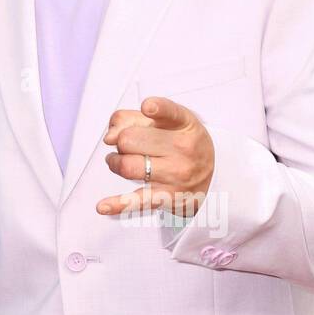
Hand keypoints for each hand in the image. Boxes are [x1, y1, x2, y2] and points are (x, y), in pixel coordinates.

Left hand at [97, 96, 214, 217]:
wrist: (211, 175)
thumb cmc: (179, 142)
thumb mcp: (165, 121)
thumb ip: (131, 118)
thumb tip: (109, 137)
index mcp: (184, 124)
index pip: (169, 112)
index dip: (156, 109)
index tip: (147, 107)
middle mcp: (183, 148)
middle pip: (129, 139)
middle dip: (121, 141)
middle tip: (128, 145)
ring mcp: (176, 174)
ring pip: (127, 166)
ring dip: (115, 163)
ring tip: (118, 161)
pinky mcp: (168, 197)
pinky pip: (138, 201)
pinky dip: (118, 204)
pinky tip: (103, 207)